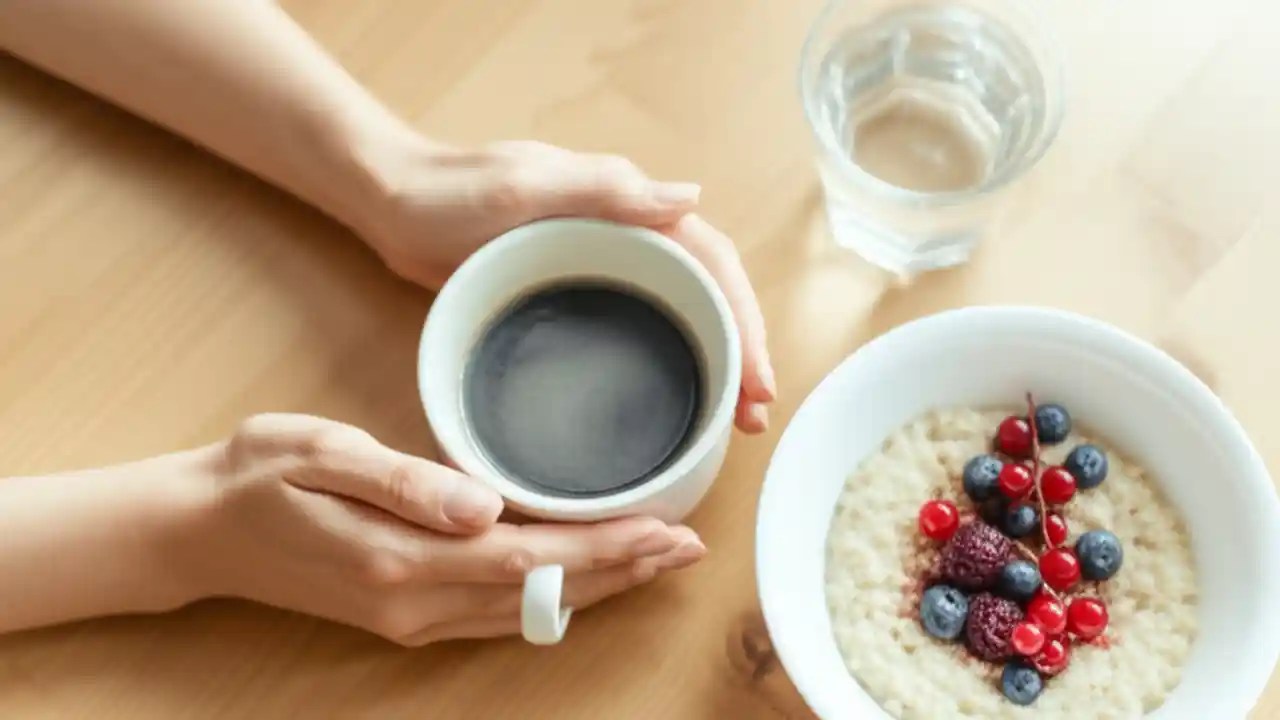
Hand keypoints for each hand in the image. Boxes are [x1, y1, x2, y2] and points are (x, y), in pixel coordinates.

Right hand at [196, 414, 704, 645]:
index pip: (531, 558)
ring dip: (596, 586)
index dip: (606, 547)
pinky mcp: (403, 614)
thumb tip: (483, 505)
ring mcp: (410, 617)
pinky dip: (553, 597)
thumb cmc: (256, 475)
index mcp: (401, 558)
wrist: (197, 531)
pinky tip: (582, 578)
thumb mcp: (319, 453)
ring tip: (656, 558)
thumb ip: (403, 481)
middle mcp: (415, 602)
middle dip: (623, 570)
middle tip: (688, 543)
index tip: (667, 527)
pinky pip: (499, 614)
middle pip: (543, 594)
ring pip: (528, 612)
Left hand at [357, 140, 775, 431]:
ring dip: (713, 360)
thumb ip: (602, 190)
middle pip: (707, 290)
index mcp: (626, 204)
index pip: (710, 260)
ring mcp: (603, 262)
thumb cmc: (449, 191)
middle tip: (754, 417)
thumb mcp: (523, 188)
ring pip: (679, 310)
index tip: (758, 380)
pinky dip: (667, 360)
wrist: (391, 203)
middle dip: (741, 351)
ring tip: (731, 421)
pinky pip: (640, 324)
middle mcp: (627, 231)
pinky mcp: (577, 289)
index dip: (744, 319)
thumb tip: (691, 197)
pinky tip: (670, 400)